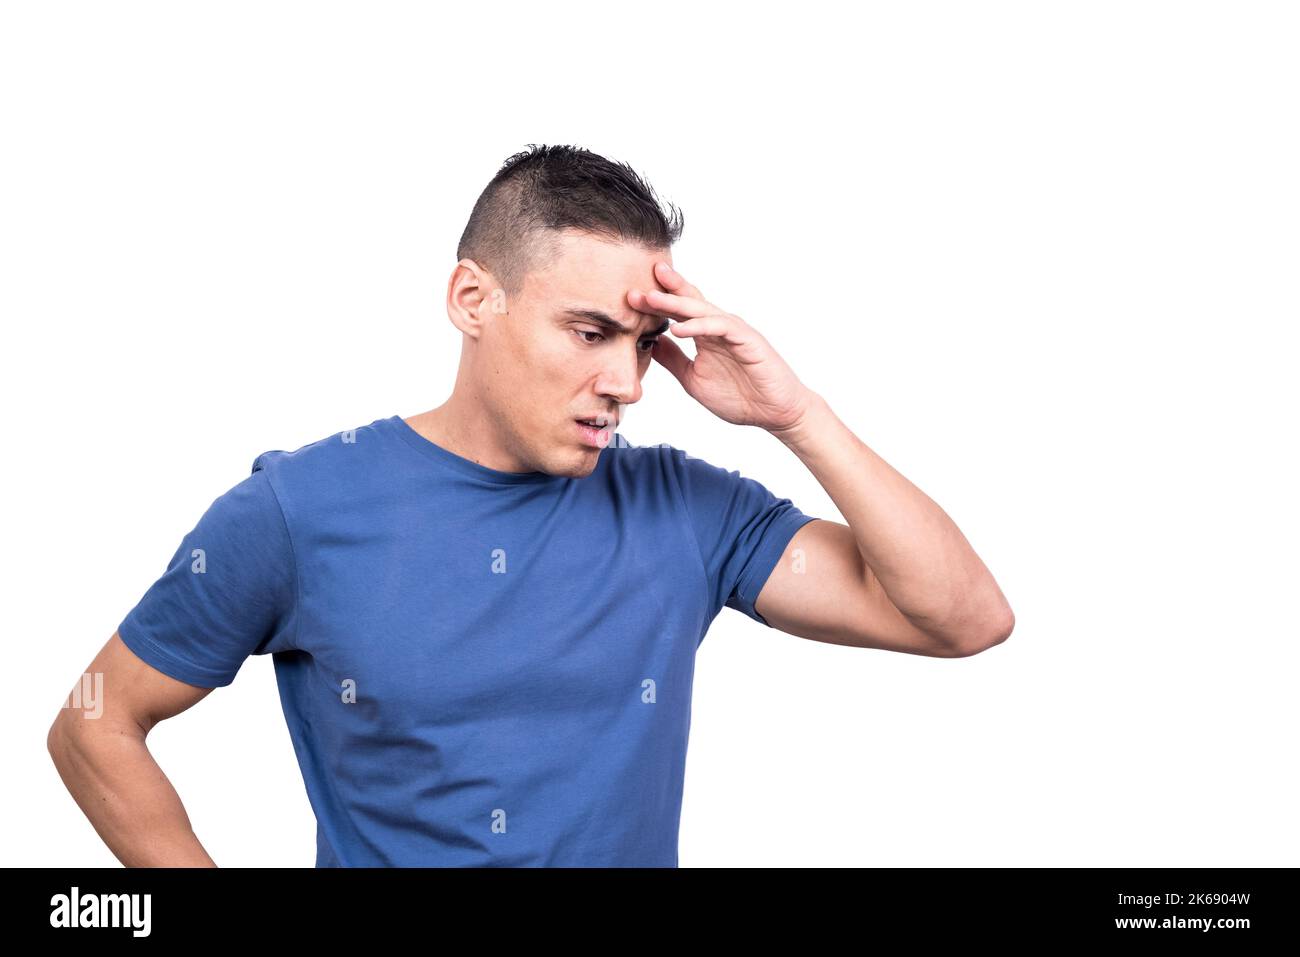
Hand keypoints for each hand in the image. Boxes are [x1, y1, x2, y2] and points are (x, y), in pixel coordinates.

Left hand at [628, 261, 816, 432]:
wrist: (776, 413)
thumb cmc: (741, 397)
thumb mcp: (693, 380)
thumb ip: (674, 361)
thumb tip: (649, 344)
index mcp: (706, 335)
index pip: (678, 313)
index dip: (656, 304)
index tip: (629, 298)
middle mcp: (718, 328)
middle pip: (689, 302)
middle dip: (663, 291)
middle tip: (637, 283)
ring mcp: (734, 332)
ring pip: (703, 309)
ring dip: (676, 303)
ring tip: (652, 298)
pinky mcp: (749, 340)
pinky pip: (721, 327)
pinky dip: (700, 326)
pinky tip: (679, 328)